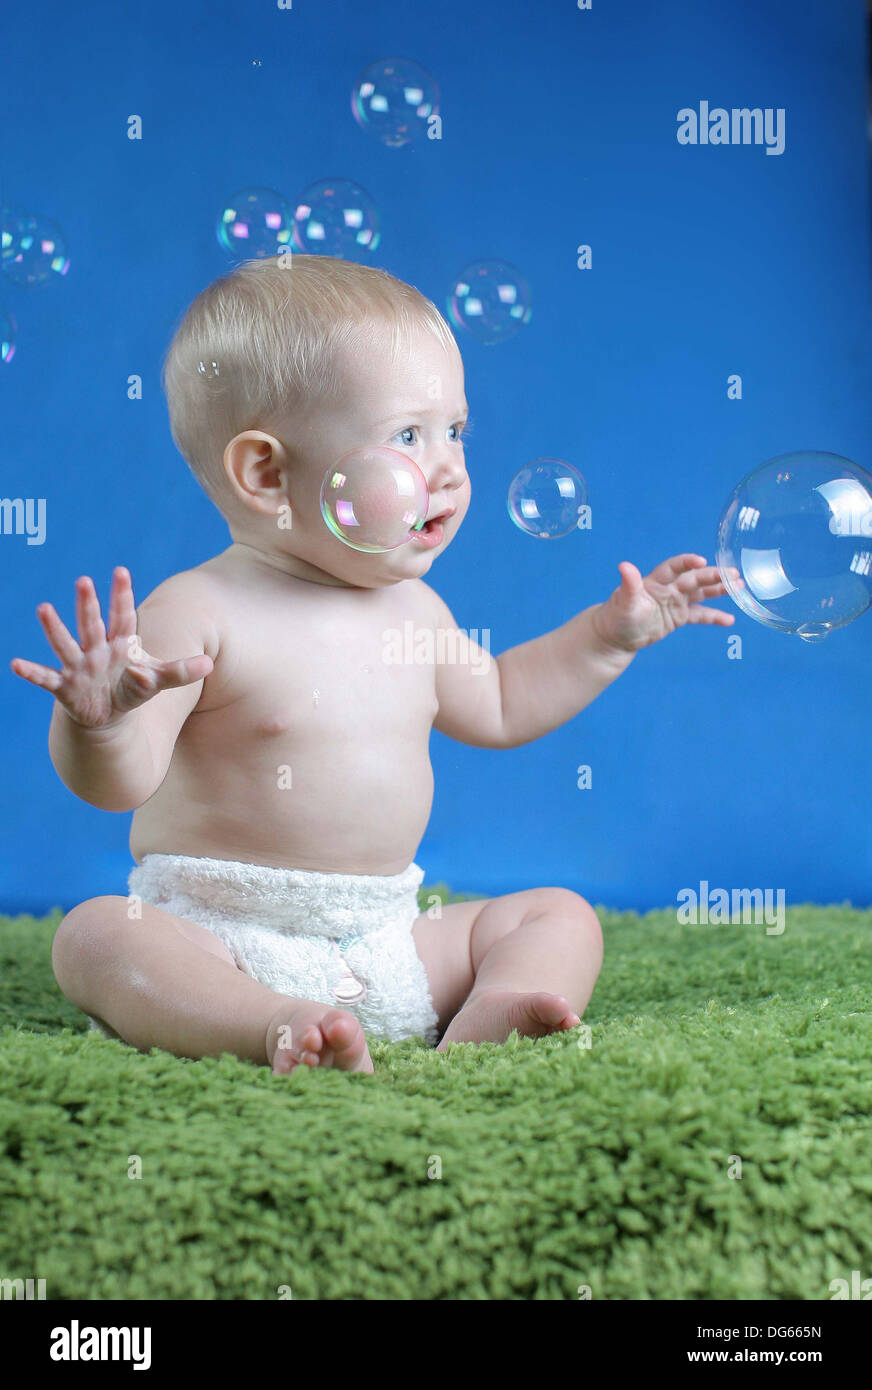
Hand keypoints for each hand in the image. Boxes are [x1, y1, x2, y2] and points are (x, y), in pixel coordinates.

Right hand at [10, 567, 213, 727]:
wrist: (108, 715)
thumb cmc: (131, 688)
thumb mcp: (157, 680)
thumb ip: (180, 671)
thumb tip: (209, 664)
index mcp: (120, 644)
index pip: (123, 617)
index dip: (122, 596)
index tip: (122, 571)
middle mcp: (96, 650)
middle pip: (92, 624)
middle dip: (88, 604)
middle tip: (84, 580)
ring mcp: (79, 666)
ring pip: (66, 644)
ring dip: (54, 628)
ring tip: (43, 608)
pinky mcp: (65, 687)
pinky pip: (46, 678)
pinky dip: (32, 672)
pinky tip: (16, 664)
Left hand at [592, 554, 739, 653]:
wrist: (616, 635)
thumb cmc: (616, 616)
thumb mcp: (623, 601)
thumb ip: (629, 584)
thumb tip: (624, 566)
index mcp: (655, 581)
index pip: (674, 567)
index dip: (687, 563)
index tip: (701, 561)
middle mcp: (669, 588)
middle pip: (694, 579)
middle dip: (713, 575)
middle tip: (733, 574)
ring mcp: (676, 601)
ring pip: (701, 593)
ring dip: (719, 589)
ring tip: (739, 586)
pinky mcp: (679, 616)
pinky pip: (700, 615)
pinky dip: (714, 617)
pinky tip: (729, 619)